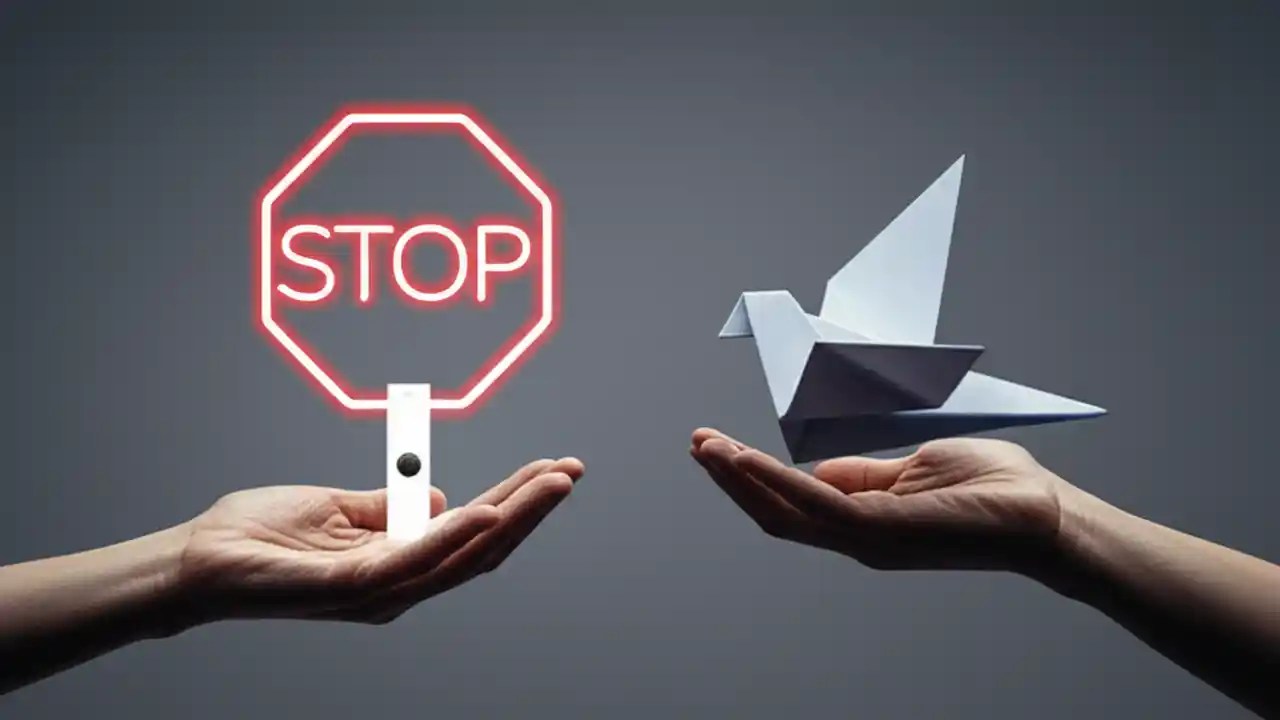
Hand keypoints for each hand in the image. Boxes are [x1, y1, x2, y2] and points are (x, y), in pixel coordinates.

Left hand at [170, 457, 583, 626]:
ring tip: (549, 483)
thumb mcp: (336, 507)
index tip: (552, 469)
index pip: (473, 532)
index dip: (516, 501)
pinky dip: (455, 535)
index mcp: (398, 563)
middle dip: (532, 508)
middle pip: (482, 548)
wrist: (196, 560)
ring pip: (463, 555)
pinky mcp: (353, 588)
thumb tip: (441, 495)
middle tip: (571, 470)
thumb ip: (387, 506)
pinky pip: (415, 561)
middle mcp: (399, 585)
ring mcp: (379, 591)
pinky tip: (487, 509)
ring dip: (512, 517)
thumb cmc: (258, 534)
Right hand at [691, 428, 1066, 573]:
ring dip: (740, 478)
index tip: (718, 445)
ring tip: (707, 448)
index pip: (793, 503)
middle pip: (776, 513)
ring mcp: (867, 538)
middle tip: (696, 445)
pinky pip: (814, 504)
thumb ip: (865, 472)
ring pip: (784, 512)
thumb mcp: (913, 467)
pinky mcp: (881, 530)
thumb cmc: (992, 489)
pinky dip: (774, 480)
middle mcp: (857, 537)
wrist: (1045, 515)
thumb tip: (819, 469)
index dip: (752, 477)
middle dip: (732, 480)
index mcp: (864, 521)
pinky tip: (746, 458)